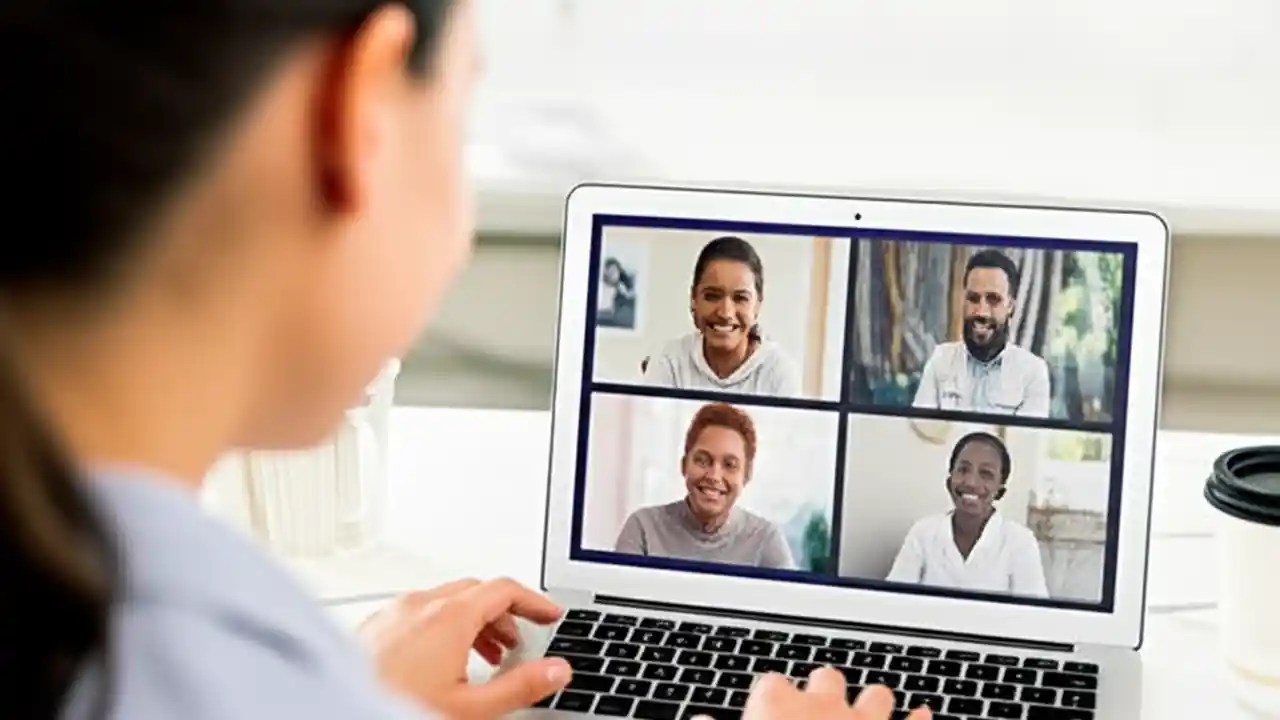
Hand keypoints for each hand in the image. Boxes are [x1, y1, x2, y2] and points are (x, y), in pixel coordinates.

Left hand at [357, 577, 572, 718]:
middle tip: (522, 641)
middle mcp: (418, 605)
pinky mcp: (373, 628)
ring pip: (445, 601)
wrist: (334, 714)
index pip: (504, 588)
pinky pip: (417, 613)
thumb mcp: (471, 710)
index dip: (534, 601)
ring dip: (474, 621)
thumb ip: (521, 687)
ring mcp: (391, 614)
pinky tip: (442, 662)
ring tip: (486, 656)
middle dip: (505, 614)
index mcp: (448, 616)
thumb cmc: (393, 710)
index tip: (550, 616)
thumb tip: (556, 671)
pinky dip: (443, 627)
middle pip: (475, 591)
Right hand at [735, 668, 931, 719]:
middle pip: (825, 678)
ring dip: (871, 703)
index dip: (767, 702)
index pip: (770, 686)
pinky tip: (922, 715)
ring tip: (864, 714)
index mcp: (776, 707)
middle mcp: (823, 705)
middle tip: (813, 713)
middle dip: (821, 691)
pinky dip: (919, 719)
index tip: (763, 716)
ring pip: (875, 694)